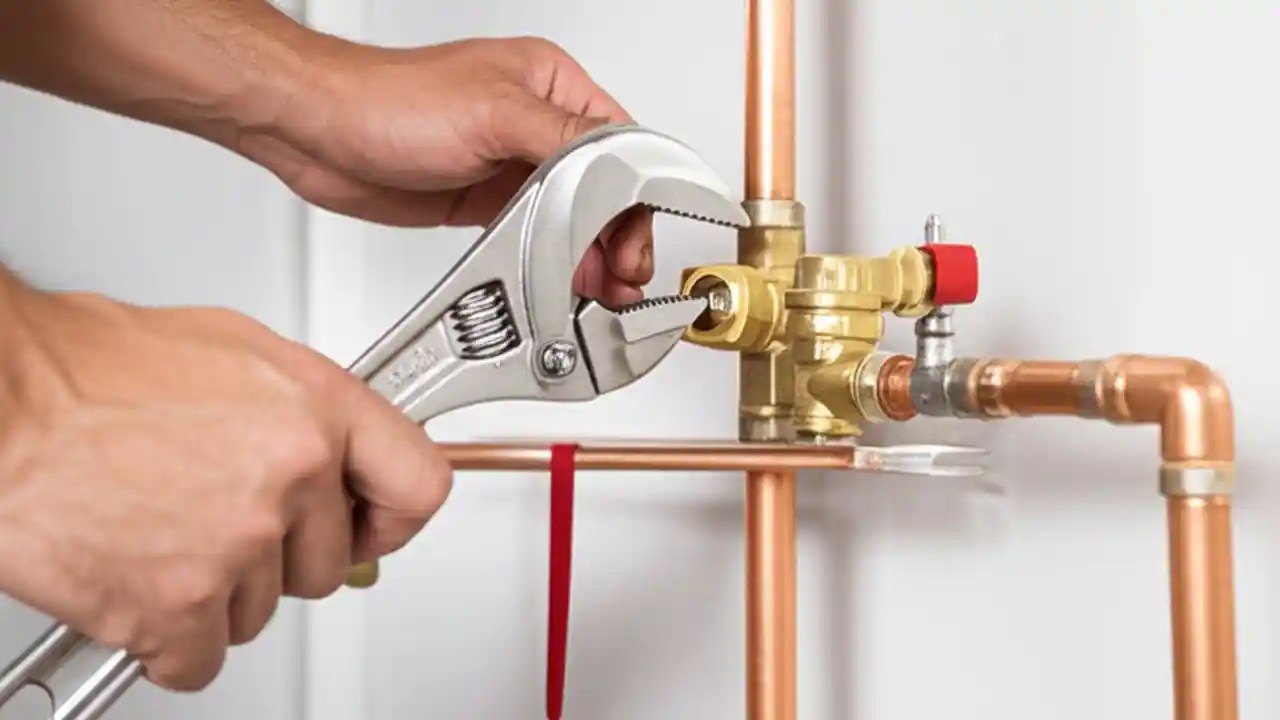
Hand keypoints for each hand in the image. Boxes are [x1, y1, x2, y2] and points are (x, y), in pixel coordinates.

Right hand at [0, 277, 450, 690]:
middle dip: (281, 553)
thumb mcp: (233, 351)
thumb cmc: (90, 370)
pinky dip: (169, 639)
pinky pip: (201, 658)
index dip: (393, 518)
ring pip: (262, 610)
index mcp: (316, 408)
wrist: (1, 401)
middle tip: (219, 515)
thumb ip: (304, 412)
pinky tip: (138, 581)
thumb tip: (337, 453)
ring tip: (161, 527)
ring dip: (218, 588)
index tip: (374, 527)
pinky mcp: (176, 606)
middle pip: (329, 564)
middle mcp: (289, 476)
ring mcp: (237, 544)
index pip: (419, 486)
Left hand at [236, 37, 653, 307]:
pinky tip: (561, 280)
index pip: (621, 146)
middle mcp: (536, 124)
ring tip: (600, 287)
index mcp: (551, 85)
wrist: (318, 131)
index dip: (636, 198)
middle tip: (622, 274)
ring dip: (588, 255)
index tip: (636, 240)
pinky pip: (535, 235)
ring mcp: (512, 164)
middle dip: (617, 236)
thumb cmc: (387, 99)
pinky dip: (553, 262)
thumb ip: (563, 140)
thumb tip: (619, 162)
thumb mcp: (492, 113)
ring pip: (573, 217)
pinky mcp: (486, 201)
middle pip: (603, 188)